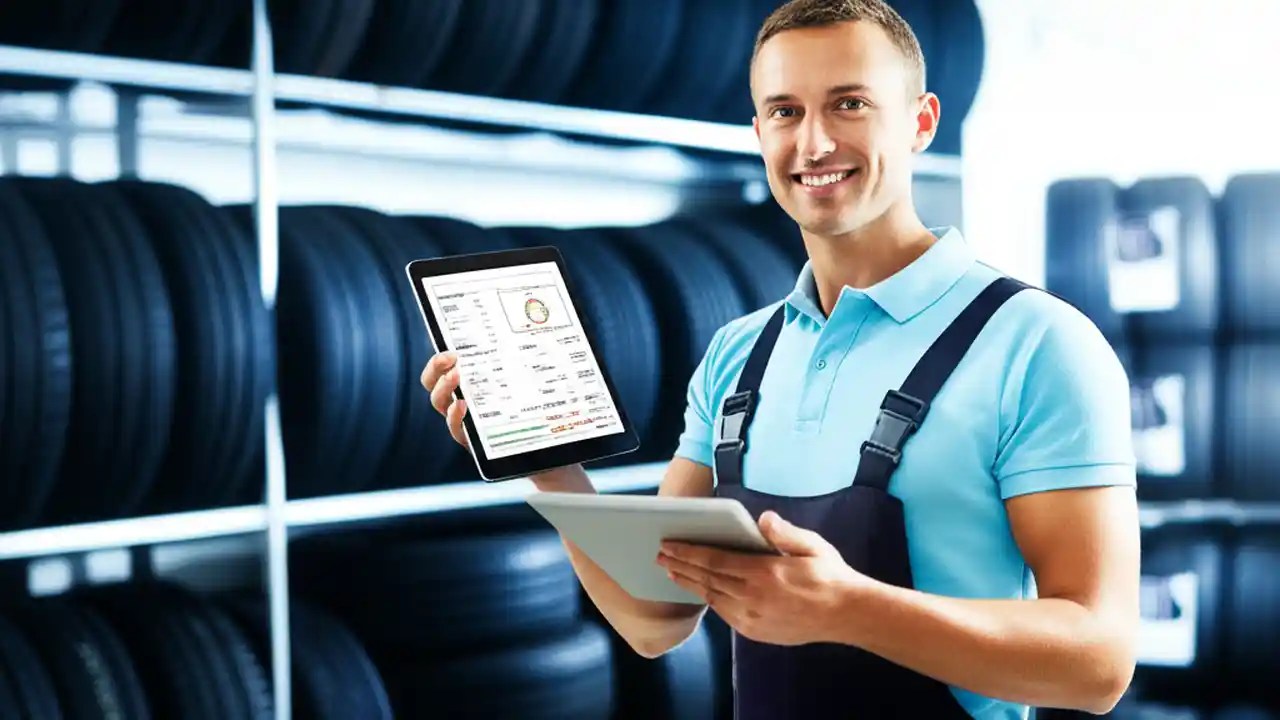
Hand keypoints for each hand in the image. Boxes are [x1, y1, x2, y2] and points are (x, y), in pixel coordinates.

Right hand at [419, 352, 586, 491]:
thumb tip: (540, 329)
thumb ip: (527, 364)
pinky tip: (462, 406)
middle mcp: (463, 404)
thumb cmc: (539, 415)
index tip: (451, 350)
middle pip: (435, 385)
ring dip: (444, 388)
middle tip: (451, 359)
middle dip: (436, 369)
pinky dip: (455, 417)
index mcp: (473, 387)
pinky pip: (457, 430)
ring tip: (456, 377)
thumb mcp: (532, 385)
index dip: (439, 360)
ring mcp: (467, 424)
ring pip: (442, 405)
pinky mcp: (476, 443)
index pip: (443, 370)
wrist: (550, 454)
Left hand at [657, 510, 869, 645]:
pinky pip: (724, 613)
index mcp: (764, 573)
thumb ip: (784, 533)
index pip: (715, 560)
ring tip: (672, 572)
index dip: (688, 552)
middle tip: (659, 555)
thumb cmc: (829, 575)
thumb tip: (763, 519)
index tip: (669, 544)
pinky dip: (709, 599)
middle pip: (706, 579)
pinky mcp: (756, 631)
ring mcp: (753, 618)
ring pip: (712, 598)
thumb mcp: (812, 545)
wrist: (846, 614)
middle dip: (680, 566)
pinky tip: (701, 590)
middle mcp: (753, 598)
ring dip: (690, 584)